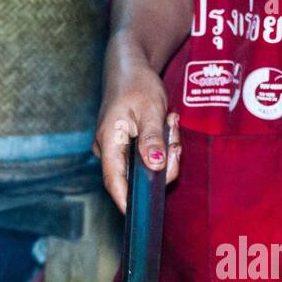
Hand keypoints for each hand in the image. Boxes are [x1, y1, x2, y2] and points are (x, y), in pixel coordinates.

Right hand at [93, 50, 180, 212]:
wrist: (129, 66)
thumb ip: (152, 138)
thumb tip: (156, 165)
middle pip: (134, 176)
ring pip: (144, 165)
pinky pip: (146, 156)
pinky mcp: (125, 146)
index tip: (139, 215)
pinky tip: (166, 125)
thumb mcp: (149, 109)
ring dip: (164, 149)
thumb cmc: (136, 84)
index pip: (114, 181)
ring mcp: (116, 149)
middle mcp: (108, 150)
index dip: (125, 200)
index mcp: (108, 142)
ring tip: (170, 122)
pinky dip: (160, 145)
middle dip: (162, 163)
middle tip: (174, 137)